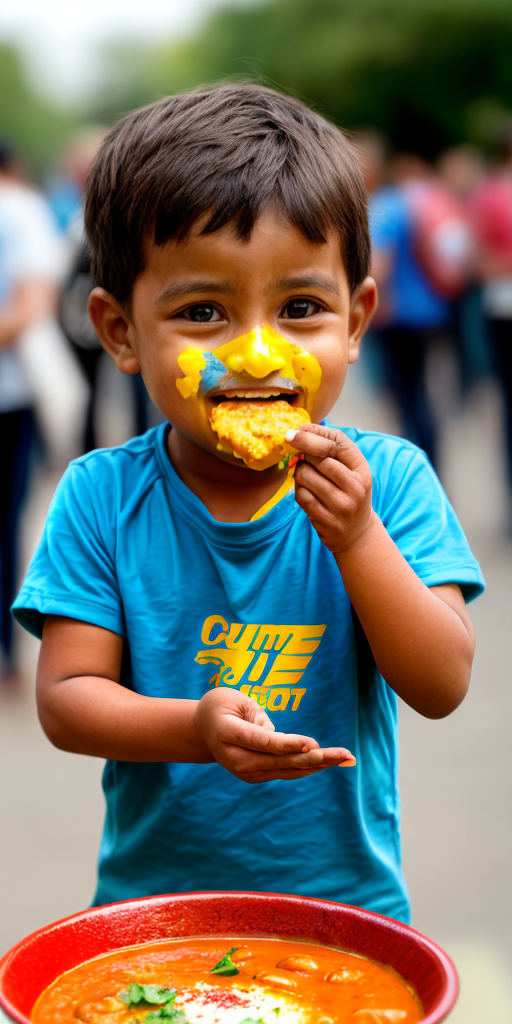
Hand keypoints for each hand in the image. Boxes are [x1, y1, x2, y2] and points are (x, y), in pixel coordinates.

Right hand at [194, 687, 354, 782]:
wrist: (202, 730)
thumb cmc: (221, 706)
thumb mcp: (236, 700)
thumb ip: (259, 720)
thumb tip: (285, 744)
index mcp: (227, 734)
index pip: (263, 742)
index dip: (289, 744)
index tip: (314, 744)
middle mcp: (236, 759)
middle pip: (281, 760)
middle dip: (315, 757)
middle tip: (344, 754)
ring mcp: (246, 772)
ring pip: (288, 770)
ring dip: (320, 764)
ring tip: (348, 758)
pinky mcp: (257, 775)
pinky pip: (287, 771)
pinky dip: (310, 767)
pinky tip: (333, 760)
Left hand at [286, 423, 374, 554]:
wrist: (356, 532)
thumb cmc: (349, 493)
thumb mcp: (352, 471)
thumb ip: (333, 450)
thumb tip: (302, 429)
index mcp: (362, 470)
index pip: (337, 443)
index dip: (314, 434)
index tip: (297, 430)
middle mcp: (355, 487)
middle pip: (319, 457)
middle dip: (303, 451)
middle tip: (297, 452)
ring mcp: (341, 505)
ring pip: (306, 475)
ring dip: (299, 471)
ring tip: (306, 475)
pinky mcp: (326, 519)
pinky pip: (301, 495)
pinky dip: (298, 489)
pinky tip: (305, 490)